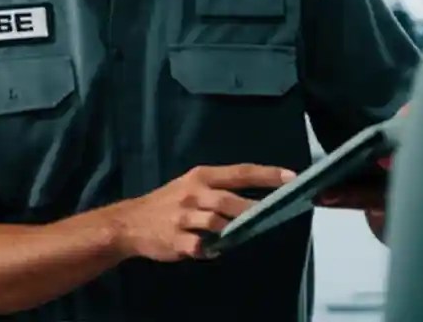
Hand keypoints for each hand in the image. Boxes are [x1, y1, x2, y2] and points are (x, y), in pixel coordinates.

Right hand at [111, 164, 293, 261]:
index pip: (239, 172)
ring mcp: (183, 217)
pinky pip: (200, 247)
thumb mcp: (191, 186)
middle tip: (274, 213)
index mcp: (200, 176)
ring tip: (241, 234)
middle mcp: (193, 194)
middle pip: (229, 200)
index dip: (266, 174)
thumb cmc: (168, 202)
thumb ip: (219, 190)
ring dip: (232, 230)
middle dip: (252, 208)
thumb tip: (257, 198)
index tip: (291, 177)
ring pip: (216, 223)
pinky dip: (209, 250)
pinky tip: (211, 250)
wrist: (130, 222)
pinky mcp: (176, 239)